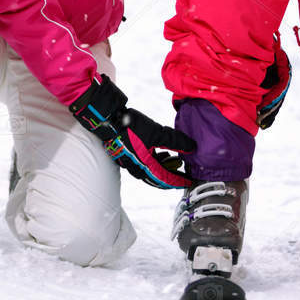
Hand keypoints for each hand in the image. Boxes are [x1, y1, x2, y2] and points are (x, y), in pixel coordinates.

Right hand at [69, 77, 196, 189]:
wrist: (107, 119)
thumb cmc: (130, 127)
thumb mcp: (157, 133)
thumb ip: (176, 141)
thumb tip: (192, 147)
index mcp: (144, 167)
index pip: (166, 179)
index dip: (179, 180)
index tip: (189, 180)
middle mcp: (136, 168)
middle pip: (158, 178)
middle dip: (172, 176)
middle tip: (184, 172)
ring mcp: (130, 163)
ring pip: (151, 170)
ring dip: (164, 167)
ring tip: (174, 160)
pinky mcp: (126, 155)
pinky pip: (144, 164)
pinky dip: (155, 161)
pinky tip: (160, 152)